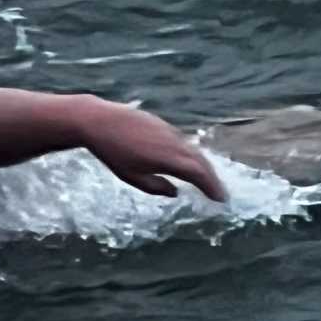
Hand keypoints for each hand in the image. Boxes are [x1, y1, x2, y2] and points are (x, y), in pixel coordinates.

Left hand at [76, 98, 227, 202]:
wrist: (98, 120)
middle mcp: (174, 143)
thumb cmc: (112, 152)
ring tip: (207, 179)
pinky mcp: (163, 124)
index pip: (199, 174)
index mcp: (168, 158)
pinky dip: (191, 153)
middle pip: (201, 162)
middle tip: (219, 193)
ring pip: (193, 150)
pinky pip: (184, 141)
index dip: (212, 187)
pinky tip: (188, 160)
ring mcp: (169, 131)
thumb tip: (176, 192)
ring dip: (203, 165)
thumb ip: (156, 187)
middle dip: (212, 178)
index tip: (221, 200)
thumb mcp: (131, 176)